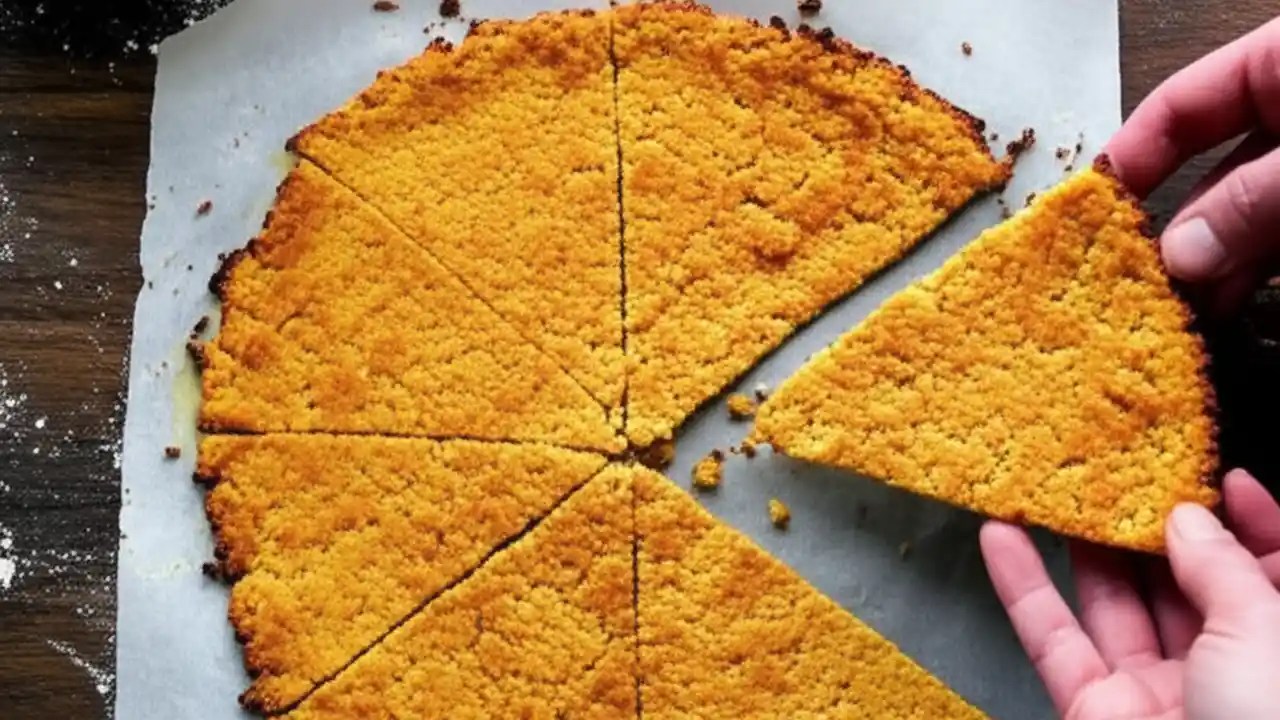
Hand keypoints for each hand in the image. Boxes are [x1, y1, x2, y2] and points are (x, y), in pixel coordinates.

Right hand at [980, 470, 1279, 719]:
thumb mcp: (1264, 632)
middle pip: (1184, 581)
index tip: (1216, 474)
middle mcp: (1227, 669)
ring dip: (1081, 545)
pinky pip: (1053, 639)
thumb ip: (1220, 567)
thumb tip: (1188, 519)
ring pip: (1114, 603)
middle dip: (1150, 523)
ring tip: (1054, 484)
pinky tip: (1001, 537)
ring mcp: (1157, 691)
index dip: (1249, 521)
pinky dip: (1021, 587)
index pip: (1269, 569)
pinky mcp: (1095, 710)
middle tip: (1115, 467)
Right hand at [1105, 17, 1279, 312]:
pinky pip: (1279, 245)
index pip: (1181, 104)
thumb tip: (1182, 255)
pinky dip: (1250, 277)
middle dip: (1170, 230)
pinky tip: (1225, 309)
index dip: (1129, 156)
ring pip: (1246, 218)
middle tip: (1128, 285)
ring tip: (1172, 315)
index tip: (1085, 212)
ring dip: (1209, 268)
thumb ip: (1257, 197)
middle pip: (1208, 171)